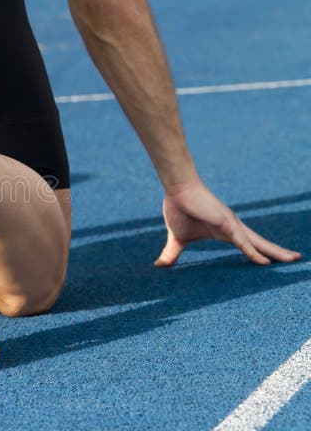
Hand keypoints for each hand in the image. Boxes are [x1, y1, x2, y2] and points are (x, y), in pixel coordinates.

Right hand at [154, 181, 300, 266]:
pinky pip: (242, 242)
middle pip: (260, 243)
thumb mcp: (178, 238)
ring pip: (258, 243)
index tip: (273, 262)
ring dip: (275, 252)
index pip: (248, 244)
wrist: (177, 190)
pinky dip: (253, 252)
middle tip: (297, 260)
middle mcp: (234, 228)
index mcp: (225, 232)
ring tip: (293, 260)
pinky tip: (264, 262)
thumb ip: (172, 253)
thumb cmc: (179, 209)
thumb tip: (159, 266)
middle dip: (278, 252)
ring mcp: (232, 225)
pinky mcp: (226, 223)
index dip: (261, 252)